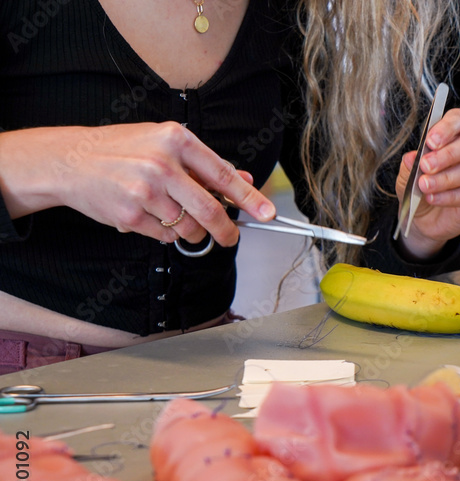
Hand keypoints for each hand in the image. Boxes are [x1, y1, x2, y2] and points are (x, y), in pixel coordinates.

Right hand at [0, 122, 275, 245]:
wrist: (69, 160)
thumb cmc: (122, 149)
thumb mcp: (164, 143)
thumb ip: (204, 164)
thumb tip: (244, 180)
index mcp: (176, 140)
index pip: (222, 175)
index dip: (249, 198)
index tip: (267, 213)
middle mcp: (162, 164)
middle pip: (210, 211)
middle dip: (226, 230)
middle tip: (230, 237)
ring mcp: (144, 191)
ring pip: (188, 228)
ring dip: (190, 231)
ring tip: (173, 215)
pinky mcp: (130, 215)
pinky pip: (164, 236)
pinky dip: (164, 233)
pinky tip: (150, 215)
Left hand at [394, 107, 459, 259]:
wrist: (425, 218)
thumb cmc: (422, 187)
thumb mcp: (409, 174)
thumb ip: (411, 164)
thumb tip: (413, 157)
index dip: (447, 128)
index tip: (430, 141)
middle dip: (447, 155)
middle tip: (426, 166)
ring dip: (446, 178)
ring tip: (425, 186)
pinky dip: (450, 196)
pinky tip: (434, 198)